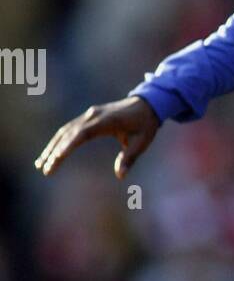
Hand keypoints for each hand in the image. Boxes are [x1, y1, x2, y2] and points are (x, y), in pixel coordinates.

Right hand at [34, 96, 160, 180]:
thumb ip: (130, 158)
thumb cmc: (145, 125)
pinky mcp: (87, 118)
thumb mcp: (142, 142)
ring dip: (52, 147)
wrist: (146, 104)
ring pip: (65, 131)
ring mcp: (89, 115)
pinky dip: (58, 141)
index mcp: (107, 121)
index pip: (83, 134)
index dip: (69, 145)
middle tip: (45, 170)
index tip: (57, 158)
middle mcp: (93, 116)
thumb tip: (120, 176)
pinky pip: (69, 129)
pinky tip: (51, 154)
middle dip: (55, 152)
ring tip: (40, 164)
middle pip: (69, 134)